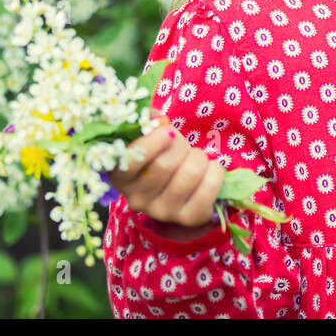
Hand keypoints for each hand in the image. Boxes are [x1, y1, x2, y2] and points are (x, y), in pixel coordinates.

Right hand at [109, 108, 225, 230]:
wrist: (181, 182)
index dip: (152, 142)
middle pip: (164, 165)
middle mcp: (137, 200)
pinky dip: (216, 171)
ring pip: (190, 174)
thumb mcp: (147, 137)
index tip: (167, 131)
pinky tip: (210, 169)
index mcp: (119, 177)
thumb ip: (146, 123)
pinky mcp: (190, 218)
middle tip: (182, 145)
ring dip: (198, 157)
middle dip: (180, 145)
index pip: (131, 162)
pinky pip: (210, 187)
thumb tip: (153, 117)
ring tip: (195, 157)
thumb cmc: (161, 152)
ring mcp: (163, 212)